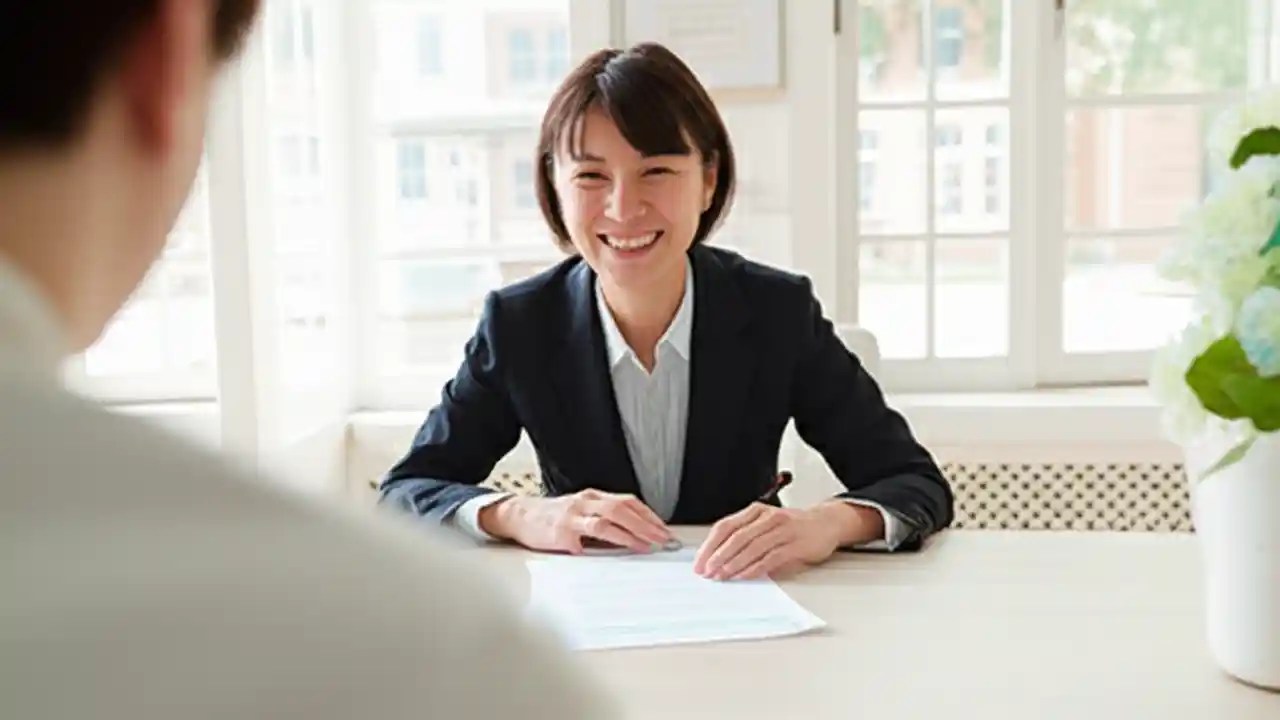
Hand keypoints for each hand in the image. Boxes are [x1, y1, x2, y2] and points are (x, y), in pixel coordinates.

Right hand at [479, 489, 673, 553]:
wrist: (519, 516)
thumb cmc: (552, 517)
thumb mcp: (580, 511)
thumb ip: (603, 519)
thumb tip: (635, 534)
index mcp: (593, 497)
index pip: (628, 501)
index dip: (648, 515)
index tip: (664, 528)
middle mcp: (586, 502)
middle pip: (622, 509)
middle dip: (646, 524)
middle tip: (663, 538)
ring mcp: (573, 516)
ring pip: (608, 520)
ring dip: (631, 533)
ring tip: (647, 545)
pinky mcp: (562, 532)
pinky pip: (586, 537)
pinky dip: (603, 543)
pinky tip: (616, 550)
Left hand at [694, 503, 861, 580]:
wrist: (826, 523)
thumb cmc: (792, 527)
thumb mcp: (766, 526)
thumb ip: (745, 537)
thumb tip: (717, 560)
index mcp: (755, 511)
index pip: (725, 526)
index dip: (709, 545)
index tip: (699, 562)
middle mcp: (767, 517)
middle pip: (736, 537)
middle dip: (718, 556)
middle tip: (707, 572)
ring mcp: (782, 529)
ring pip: (751, 547)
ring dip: (733, 564)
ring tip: (722, 577)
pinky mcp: (796, 543)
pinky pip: (770, 557)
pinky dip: (754, 568)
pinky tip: (744, 576)